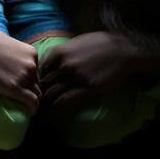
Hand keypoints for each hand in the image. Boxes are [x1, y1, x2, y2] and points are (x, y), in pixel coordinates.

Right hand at [0, 31, 40, 113]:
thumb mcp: (4, 38)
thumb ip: (11, 44)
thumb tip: (6, 45)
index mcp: (30, 53)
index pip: (35, 69)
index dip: (28, 78)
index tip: (21, 84)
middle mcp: (31, 64)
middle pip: (36, 82)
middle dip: (30, 89)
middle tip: (22, 96)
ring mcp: (24, 77)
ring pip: (36, 93)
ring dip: (32, 101)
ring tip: (26, 107)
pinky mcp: (15, 89)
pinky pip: (32, 102)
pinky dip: (33, 109)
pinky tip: (29, 113)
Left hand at [39, 31, 159, 111]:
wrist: (124, 50)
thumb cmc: (101, 44)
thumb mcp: (76, 42)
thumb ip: (61, 53)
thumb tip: (49, 64)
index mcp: (58, 52)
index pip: (39, 71)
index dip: (37, 82)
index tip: (37, 90)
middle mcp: (63, 65)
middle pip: (43, 84)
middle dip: (37, 96)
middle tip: (35, 105)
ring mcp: (74, 78)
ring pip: (51, 95)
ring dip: (44, 106)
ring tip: (41, 114)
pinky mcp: (87, 89)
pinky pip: (65, 102)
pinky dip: (57, 110)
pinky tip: (54, 116)